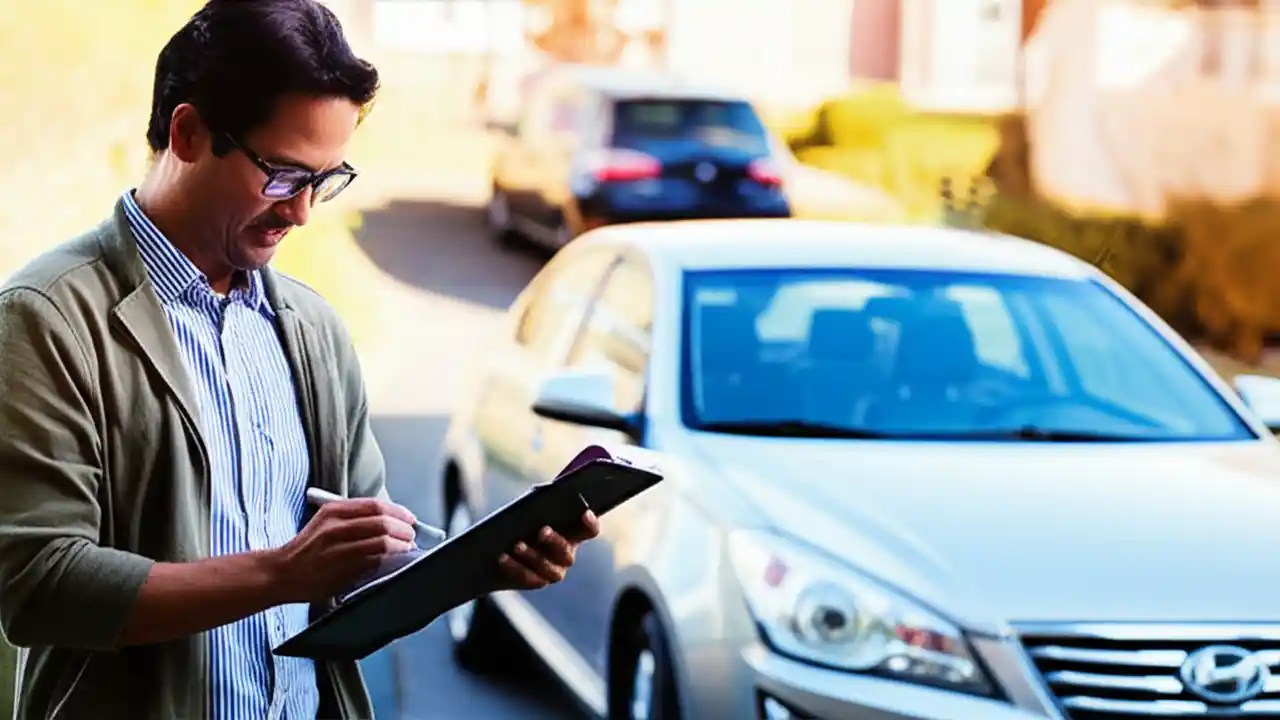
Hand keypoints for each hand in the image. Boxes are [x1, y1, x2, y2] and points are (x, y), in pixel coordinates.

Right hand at [268, 498, 417, 602]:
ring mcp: (339, 550)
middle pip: (382, 523)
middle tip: (412, 535)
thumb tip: (390, 520)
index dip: (398, 511)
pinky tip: (395, 561)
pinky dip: (390, 560)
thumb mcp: (325, 523)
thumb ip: (353, 518)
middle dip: (404, 529)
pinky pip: (374, 562)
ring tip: (407, 548)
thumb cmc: (307, 549)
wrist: (281, 573)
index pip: (375, 506)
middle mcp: (335, 527)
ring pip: (382, 543)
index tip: (409, 518)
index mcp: (332, 511)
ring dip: (401, 546)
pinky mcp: (342, 570)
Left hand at [495, 510, 600, 590]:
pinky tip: (503, 558)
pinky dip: (516, 568)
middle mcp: (567, 555)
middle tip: (542, 531)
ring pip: (549, 568)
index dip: (591, 524)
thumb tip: (540, 492)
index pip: (590, 531)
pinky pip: (530, 579)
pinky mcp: (537, 581)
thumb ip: (541, 500)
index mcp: (572, 534)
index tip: (584, 513)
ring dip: (532, 556)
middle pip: (566, 552)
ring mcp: (554, 571)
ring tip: (517, 545)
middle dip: (555, 541)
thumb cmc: (524, 522)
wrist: (503, 549)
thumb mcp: (533, 510)